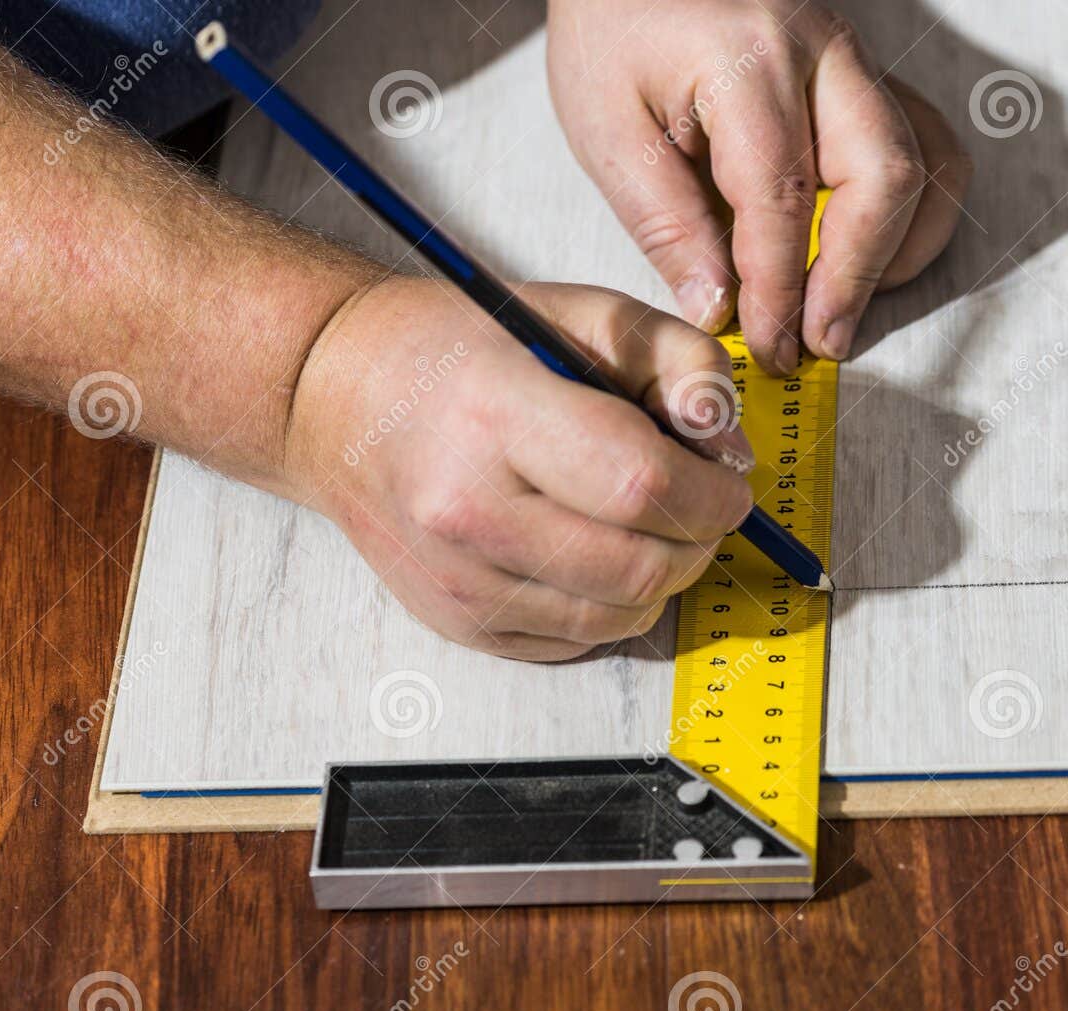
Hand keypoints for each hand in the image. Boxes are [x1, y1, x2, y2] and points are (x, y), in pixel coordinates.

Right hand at [290, 277, 755, 660]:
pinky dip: (609, 605)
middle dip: (699, 539)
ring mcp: (459, 580)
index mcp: (497, 416)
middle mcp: (468, 511)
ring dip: (662, 577)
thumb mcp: (581, 312)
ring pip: (618, 617)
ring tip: (646, 523)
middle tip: (699, 503)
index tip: (728, 479)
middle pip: (639, 567)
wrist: (338, 399)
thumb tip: (729, 447)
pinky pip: (577, 641)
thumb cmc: (457, 348)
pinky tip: (590, 548)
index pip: (642, 486)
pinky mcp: (458, 622)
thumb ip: (678, 362)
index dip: (713, 492)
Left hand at [547, 0, 972, 373]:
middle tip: (815, 343)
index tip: (769, 344)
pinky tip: (863, 254)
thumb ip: (664, 223)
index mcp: (747, 61)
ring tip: (842, 308)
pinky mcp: (864, 72)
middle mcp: (821, 51)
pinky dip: (911, 211)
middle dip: (854, 278)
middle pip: (882, 177)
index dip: (781, 288)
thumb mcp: (607, 128)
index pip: (782, 197)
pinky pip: (925, 143)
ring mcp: (854, 58)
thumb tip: (716, 309)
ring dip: (895, 250)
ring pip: (925, 161)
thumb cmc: (613, 23)